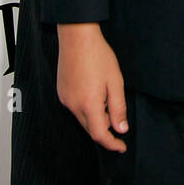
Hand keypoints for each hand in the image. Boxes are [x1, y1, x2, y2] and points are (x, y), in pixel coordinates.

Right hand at [56, 23, 127, 151]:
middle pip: (90, 128)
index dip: (112, 144)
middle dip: (105, 129)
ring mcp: (65, 99)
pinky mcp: (61, 92)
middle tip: (118, 122)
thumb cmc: (98, 56)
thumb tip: (121, 129)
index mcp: (89, 104)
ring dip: (96, 118)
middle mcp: (73, 105)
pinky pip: (75, 108)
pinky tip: (94, 94)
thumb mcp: (115, 81)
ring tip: (107, 100)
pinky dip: (86, 108)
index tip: (122, 147)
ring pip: (82, 119)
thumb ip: (118, 108)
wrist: (77, 37)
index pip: (100, 134)